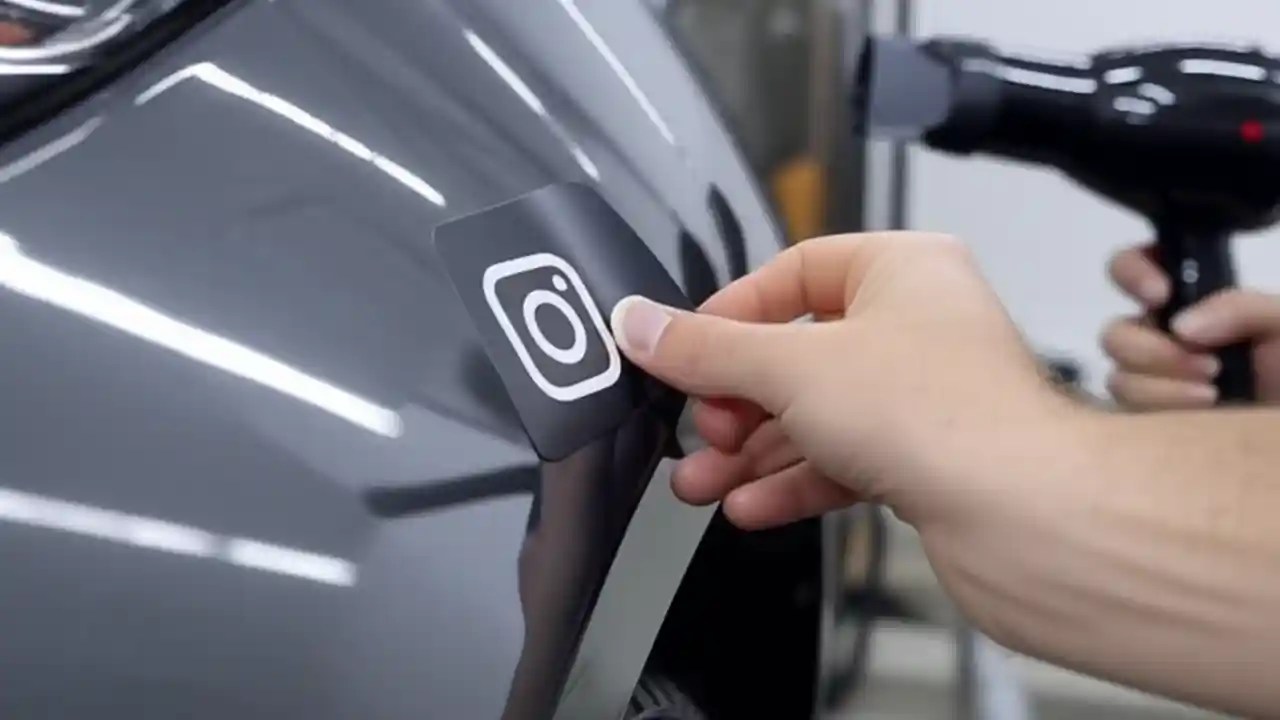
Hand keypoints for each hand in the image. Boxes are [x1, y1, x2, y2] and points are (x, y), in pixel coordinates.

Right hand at [610, 233, 1080, 530]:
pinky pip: (842, 460)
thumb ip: (706, 350)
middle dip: (733, 401)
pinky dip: (792, 481)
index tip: (683, 351)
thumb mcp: (790, 368)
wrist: (1026, 517)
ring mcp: (924, 396)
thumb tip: (641, 325)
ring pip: (815, 415)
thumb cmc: (944, 416)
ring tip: (700, 481)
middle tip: (698, 429)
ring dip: (751, 451)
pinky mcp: (926, 460)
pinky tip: (751, 505)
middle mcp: (918, 326)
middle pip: (795, 352)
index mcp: (902, 270)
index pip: (791, 273)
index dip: (729, 315)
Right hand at [1104, 246, 1279, 407]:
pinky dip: (1162, 410)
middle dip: (1152, 350)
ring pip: (1118, 377)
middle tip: (1209, 365)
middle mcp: (1160, 332)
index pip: (1132, 266)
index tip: (1160, 294)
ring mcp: (1154, 378)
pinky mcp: (1155, 416)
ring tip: (1212, 394)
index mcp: (1187, 296)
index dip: (1131, 273)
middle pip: (1114, 332)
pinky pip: (1129, 412)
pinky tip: (1200, 411)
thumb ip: (1238, 307)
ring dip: (1160, 386)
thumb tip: (1181, 327)